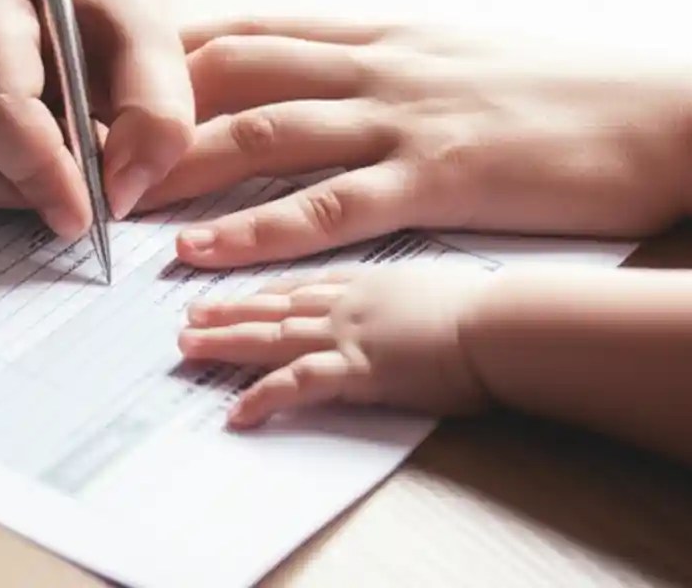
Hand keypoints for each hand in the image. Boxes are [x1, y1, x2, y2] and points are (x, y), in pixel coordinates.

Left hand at [140, 17, 691, 267]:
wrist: (666, 110)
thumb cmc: (566, 90)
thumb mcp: (459, 54)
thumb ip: (387, 63)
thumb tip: (332, 75)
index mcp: (382, 34)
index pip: (254, 31)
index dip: (174, 51)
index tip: (114, 75)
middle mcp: (378, 65)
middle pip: (237, 75)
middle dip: (153, 108)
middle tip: (86, 143)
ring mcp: (404, 119)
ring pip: (264, 133)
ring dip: (182, 165)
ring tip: (116, 198)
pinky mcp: (437, 178)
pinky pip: (327, 206)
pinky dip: (257, 228)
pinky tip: (202, 249)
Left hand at [179, 265, 494, 428]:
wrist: (504, 324)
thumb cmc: (491, 310)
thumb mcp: (439, 288)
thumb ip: (411, 296)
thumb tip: (413, 307)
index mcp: (370, 281)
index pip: (304, 285)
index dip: (263, 290)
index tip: (235, 292)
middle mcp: (349, 302)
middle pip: (275, 306)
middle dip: (228, 311)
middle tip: (189, 314)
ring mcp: (348, 334)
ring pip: (271, 336)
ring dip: (225, 342)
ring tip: (187, 346)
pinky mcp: (356, 370)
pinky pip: (297, 384)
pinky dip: (263, 398)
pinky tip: (237, 412)